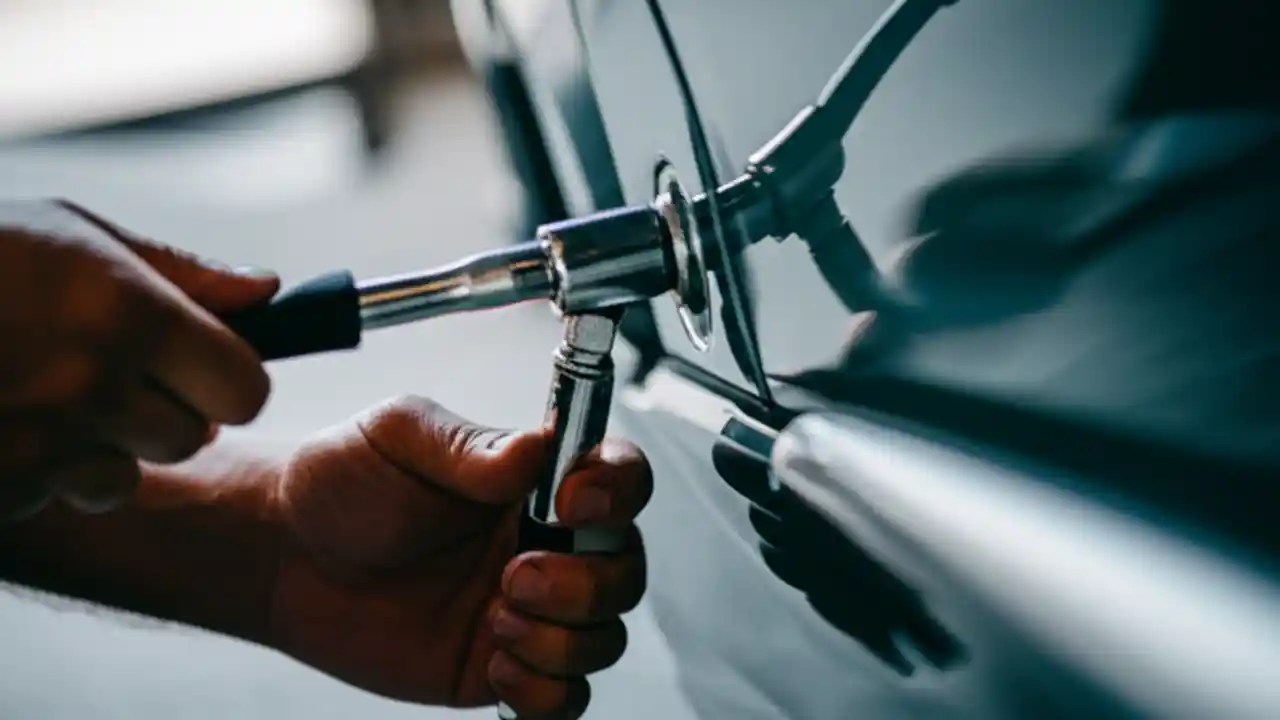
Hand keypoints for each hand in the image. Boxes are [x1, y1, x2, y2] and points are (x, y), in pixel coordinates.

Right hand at [0, 200, 276, 520]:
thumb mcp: (71, 233)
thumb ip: (180, 270)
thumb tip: (266, 293)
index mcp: (130, 313)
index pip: (247, 390)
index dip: (231, 380)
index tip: (205, 365)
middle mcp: (92, 385)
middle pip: (193, 438)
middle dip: (166, 409)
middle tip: (109, 370)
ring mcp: (38, 445)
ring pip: (126, 476)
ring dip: (102, 445)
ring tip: (43, 390)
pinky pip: (53, 496)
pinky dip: (37, 471)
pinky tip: (2, 421)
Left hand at [271, 395, 650, 718]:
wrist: (283, 558)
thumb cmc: (340, 483)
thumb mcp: (400, 435)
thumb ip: (470, 445)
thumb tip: (538, 449)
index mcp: (535, 481)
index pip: (621, 478)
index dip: (619, 491)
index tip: (572, 502)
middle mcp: (544, 544)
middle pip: (627, 569)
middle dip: (586, 583)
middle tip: (514, 575)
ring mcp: (528, 611)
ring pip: (606, 638)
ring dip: (561, 637)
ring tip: (495, 619)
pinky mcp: (501, 668)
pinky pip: (565, 699)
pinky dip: (543, 690)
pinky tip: (493, 664)